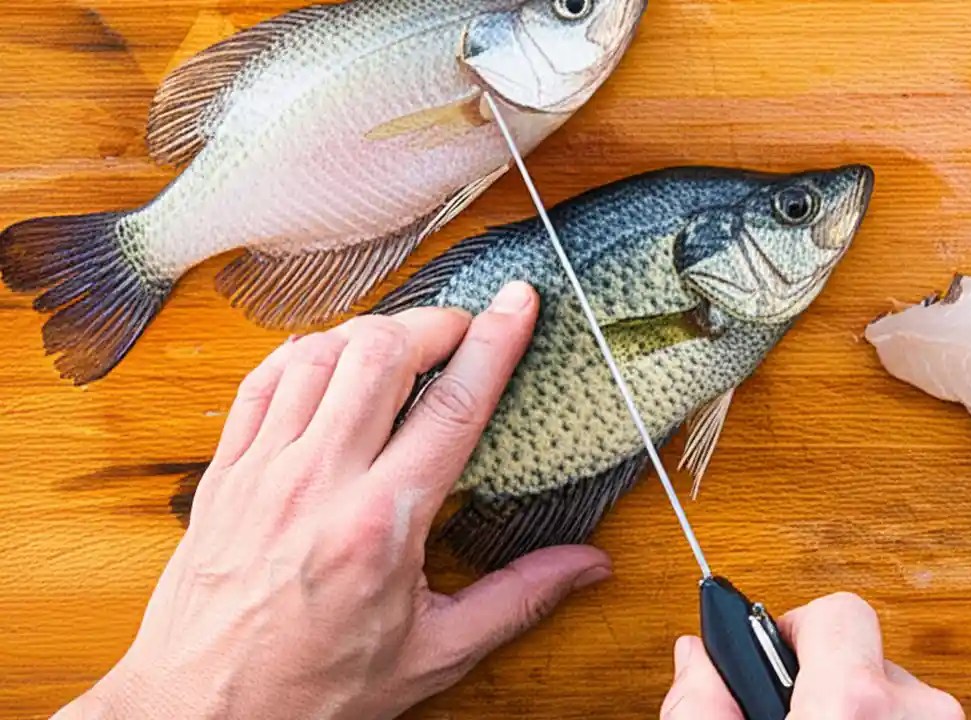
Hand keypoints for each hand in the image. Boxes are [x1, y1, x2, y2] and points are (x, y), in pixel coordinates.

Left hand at [53, 281, 612, 719]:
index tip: (518, 304)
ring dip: (371, 331)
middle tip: (462, 328)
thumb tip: (588, 566)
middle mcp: (319, 482)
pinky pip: (262, 380)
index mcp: (382, 525)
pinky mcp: (225, 473)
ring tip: (404, 342)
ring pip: (319, 354)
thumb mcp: (434, 653)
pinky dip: (304, 352)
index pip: (452, 406)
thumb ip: (517, 598)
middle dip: (433, 322)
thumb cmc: (315, 689)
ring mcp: (264, 470)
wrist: (203, 713)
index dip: (494, 343)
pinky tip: (330, 359)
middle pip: (381, 355)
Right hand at [661, 593, 963, 718]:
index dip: (794, 634)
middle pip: (868, 656)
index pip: (839, 612)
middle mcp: (921, 713)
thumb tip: (697, 660)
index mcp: (855, 705)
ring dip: (859, 716)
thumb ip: (700, 706)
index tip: (773, 668)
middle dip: (827, 683)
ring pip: (895, 699)